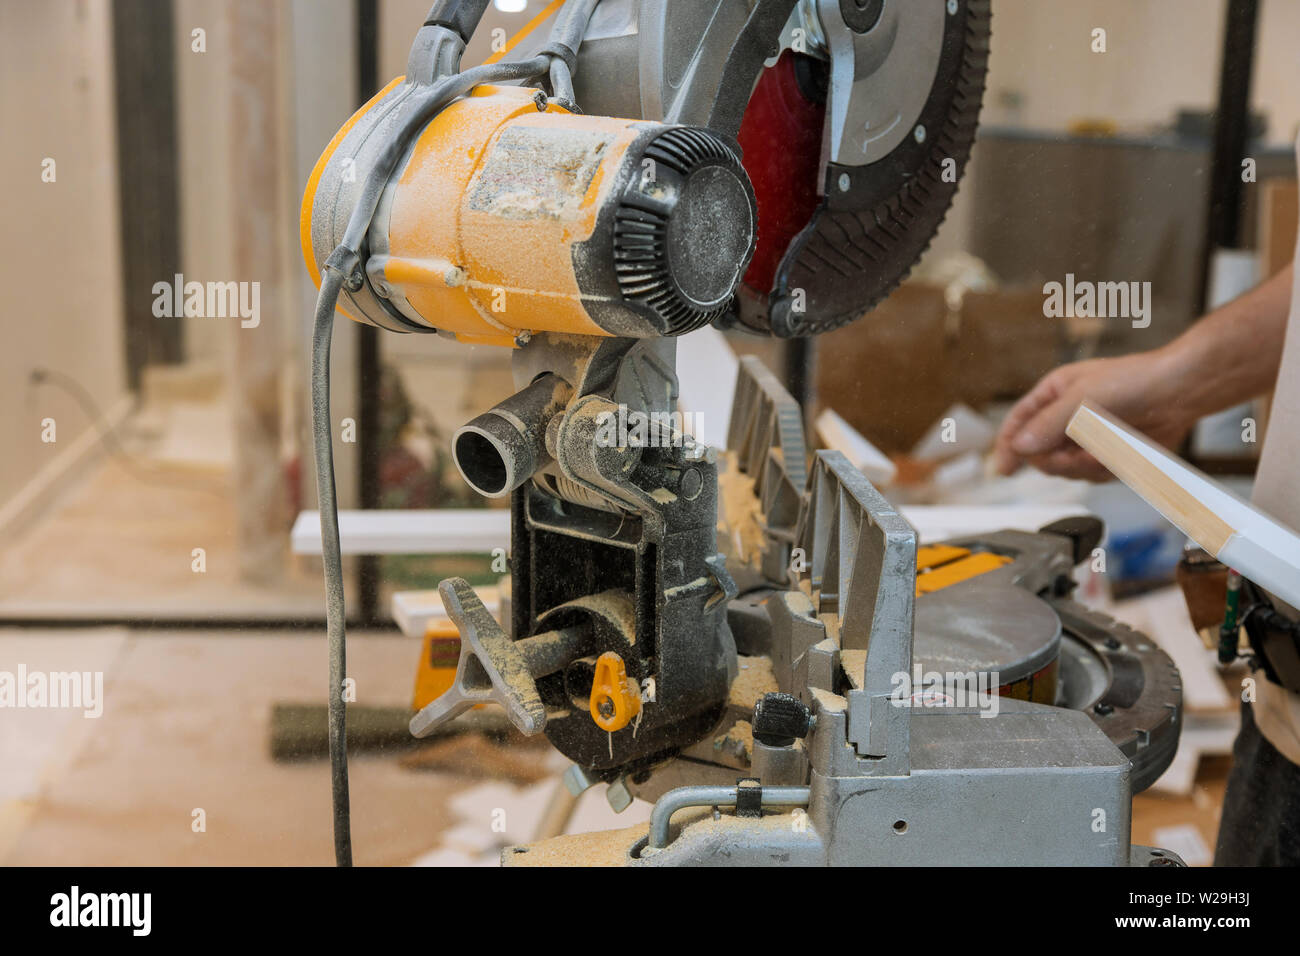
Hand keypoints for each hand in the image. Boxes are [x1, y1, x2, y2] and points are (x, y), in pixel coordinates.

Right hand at [992, 350, 1197, 480]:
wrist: (1180, 392)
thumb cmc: (1135, 380)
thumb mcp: (1083, 398)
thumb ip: (1048, 424)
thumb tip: (1020, 446)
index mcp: (1053, 394)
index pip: (1018, 423)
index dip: (1008, 447)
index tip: (1004, 470)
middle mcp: (1066, 418)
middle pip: (1041, 454)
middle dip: (1058, 460)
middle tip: (1074, 455)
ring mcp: (1086, 438)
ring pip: (1068, 469)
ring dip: (1086, 464)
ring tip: (1107, 446)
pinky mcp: (1108, 454)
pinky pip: (1094, 476)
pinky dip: (1107, 468)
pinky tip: (1121, 451)